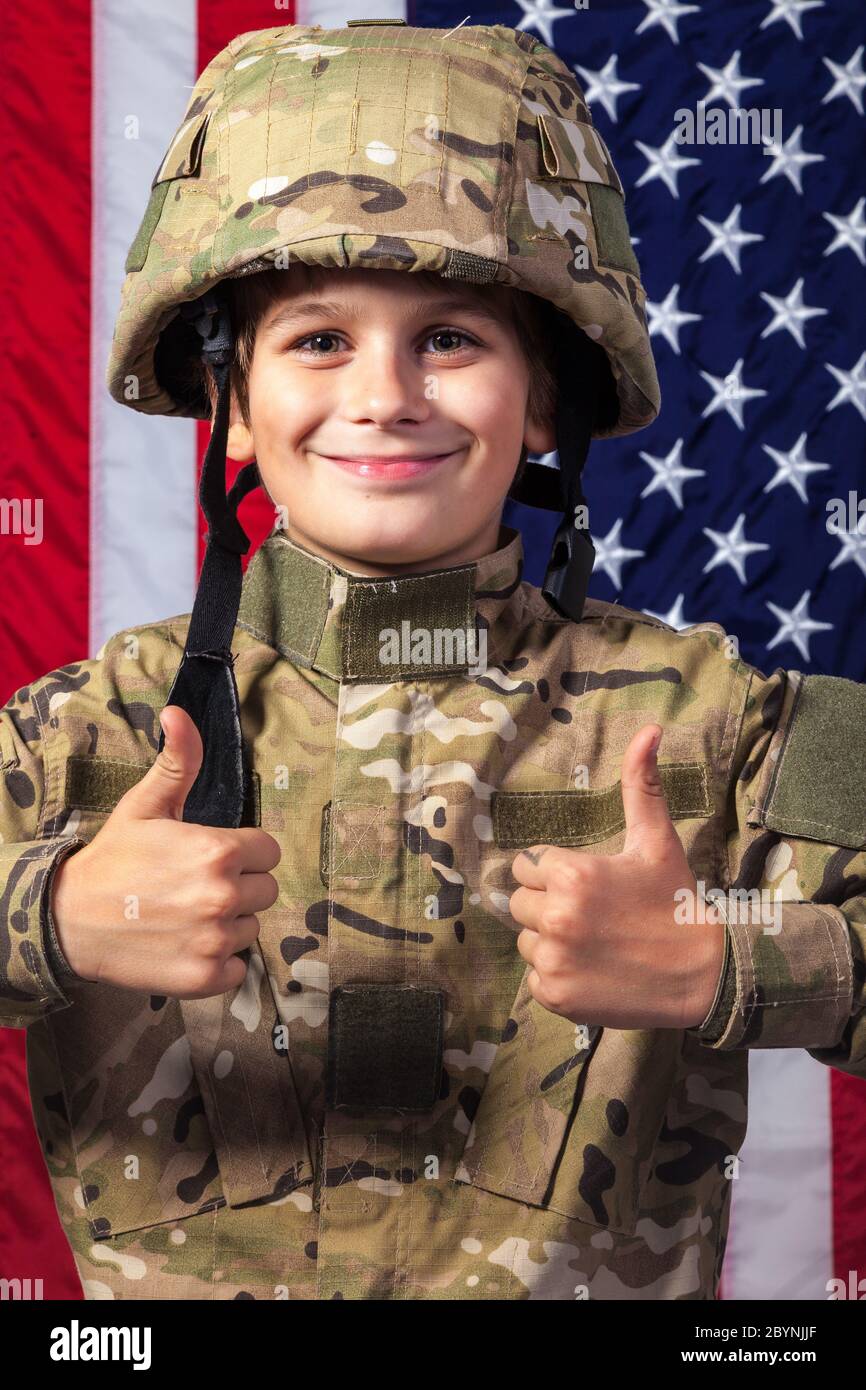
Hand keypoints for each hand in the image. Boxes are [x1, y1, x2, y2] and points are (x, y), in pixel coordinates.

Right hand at [49, 705, 280, 997]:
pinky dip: (219, 961)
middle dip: (239, 887)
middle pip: (266, 891)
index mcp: (219, 850)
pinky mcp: (206, 977)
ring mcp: (216, 940)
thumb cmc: (114, 858)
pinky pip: (239, 967)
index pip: (268, 852)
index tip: (210, 858)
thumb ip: (178, 760)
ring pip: (251, 928)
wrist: (69, 920)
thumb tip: (179, 712)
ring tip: (185, 915)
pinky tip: (187, 944)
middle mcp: (224, 896)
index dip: (242, 853)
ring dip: (227, 923)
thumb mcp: (146, 805)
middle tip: (194, 887)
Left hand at [508, 724, 726, 1030]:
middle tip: (593, 915)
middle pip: (520, 903)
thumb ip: (641, 784)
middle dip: (549, 905)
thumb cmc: (675, 901)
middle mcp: (556, 916)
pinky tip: (594, 970)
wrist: (704, 974)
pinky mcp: (556, 996)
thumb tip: (649, 728)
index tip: (588, 886)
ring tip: (595, 943)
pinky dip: (558, 976)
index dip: (555, 873)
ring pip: (526, 941)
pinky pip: (536, 978)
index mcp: (572, 874)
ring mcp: (554, 960)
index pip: (528, 865)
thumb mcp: (656, 839)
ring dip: (551, 941)